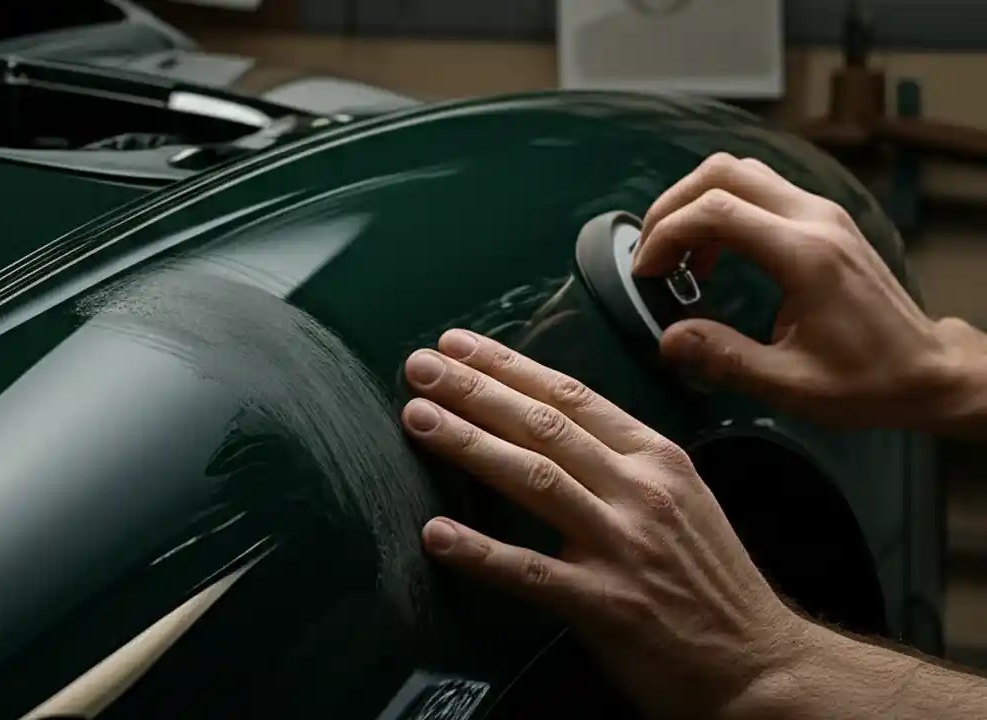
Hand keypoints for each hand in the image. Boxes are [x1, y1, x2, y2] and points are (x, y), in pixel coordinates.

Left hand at [401, 329, 809, 718]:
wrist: (761, 664)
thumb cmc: (711, 579)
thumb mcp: (680, 496)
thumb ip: (620, 460)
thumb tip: (548, 426)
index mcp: (657, 459)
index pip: (572, 396)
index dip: (509, 366)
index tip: (459, 345)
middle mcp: (641, 491)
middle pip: (545, 425)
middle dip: (475, 389)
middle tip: (421, 366)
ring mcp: (624, 546)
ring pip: (535, 479)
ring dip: (469, 444)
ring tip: (418, 419)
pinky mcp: (607, 605)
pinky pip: (532, 571)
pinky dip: (480, 552)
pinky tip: (437, 534)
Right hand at [634, 152, 982, 430]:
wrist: (930, 372)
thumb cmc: (868, 382)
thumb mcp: (790, 386)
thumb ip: (724, 359)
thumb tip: (668, 339)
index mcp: (806, 255)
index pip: (716, 211)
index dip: (665, 234)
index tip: (644, 272)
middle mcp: (815, 219)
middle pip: (722, 173)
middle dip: (671, 207)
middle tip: (650, 255)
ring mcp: (821, 213)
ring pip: (739, 172)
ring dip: (695, 203)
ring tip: (675, 255)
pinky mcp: (822, 220)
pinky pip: (758, 190)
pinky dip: (720, 210)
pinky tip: (710, 258)